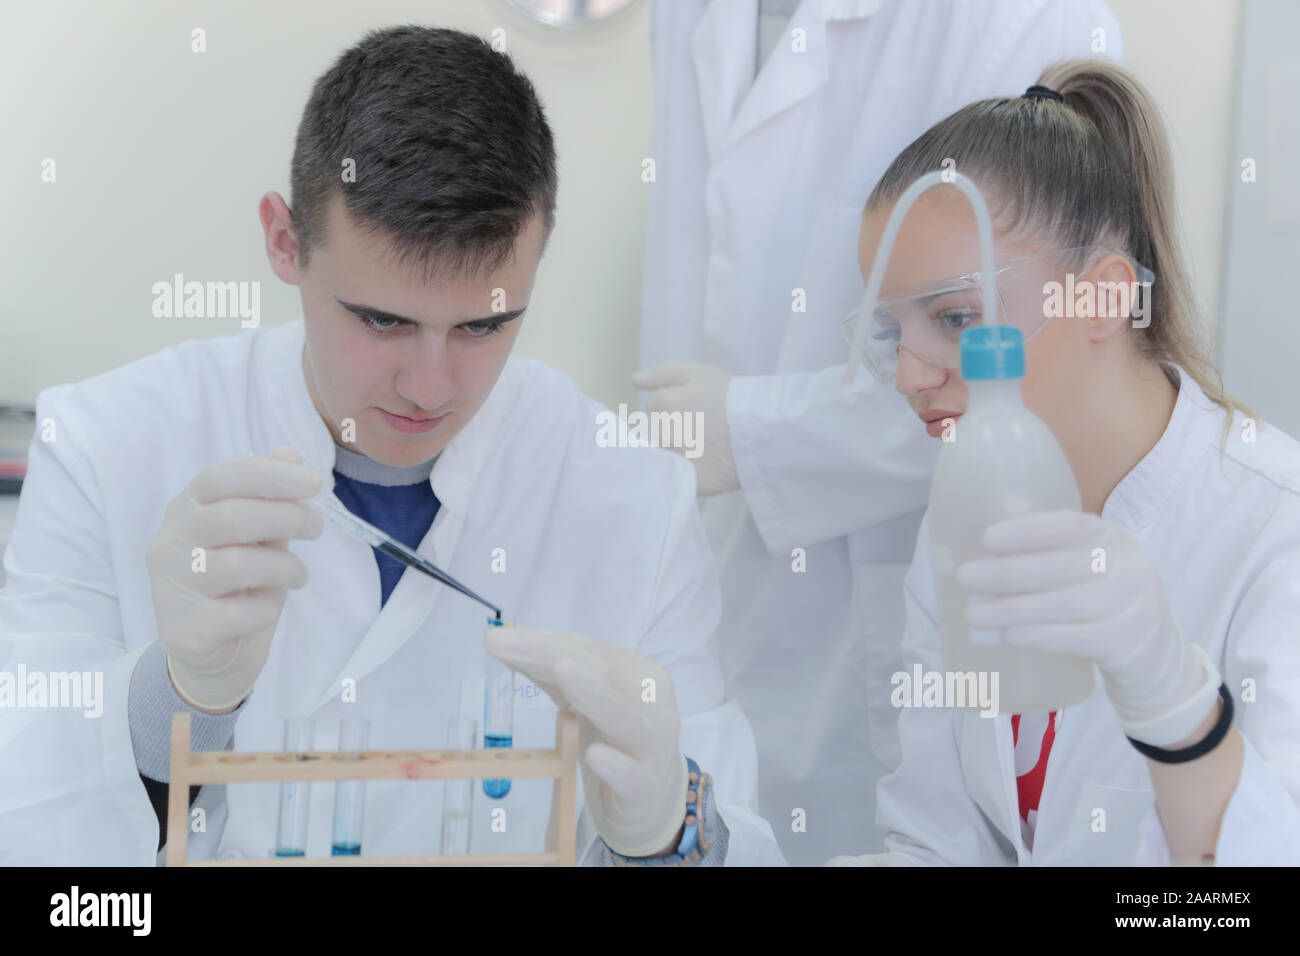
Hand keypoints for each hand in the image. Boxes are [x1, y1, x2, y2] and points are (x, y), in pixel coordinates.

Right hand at [146, 448, 322, 712]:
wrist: (212, 650)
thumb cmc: (236, 582)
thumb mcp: (256, 534)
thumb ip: (269, 497)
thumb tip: (290, 455)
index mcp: (186, 508)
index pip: (222, 477)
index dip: (271, 475)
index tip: (314, 482)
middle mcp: (171, 541)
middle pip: (232, 517)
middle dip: (287, 517)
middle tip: (317, 527)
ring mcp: (172, 585)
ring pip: (239, 564)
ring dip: (285, 566)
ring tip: (299, 575)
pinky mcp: (185, 627)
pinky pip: (241, 611)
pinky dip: (267, 607)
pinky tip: (269, 607)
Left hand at [484, 625, 687, 857]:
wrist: (654, 797)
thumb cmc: (613, 739)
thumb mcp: (583, 704)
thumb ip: (550, 676)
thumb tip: (500, 641)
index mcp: (635, 674)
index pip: (589, 651)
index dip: (545, 641)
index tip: (497, 638)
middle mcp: (649, 703)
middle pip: (602, 673)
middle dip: (553, 655)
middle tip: (506, 644)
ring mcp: (652, 747)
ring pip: (625, 718)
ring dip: (594, 693)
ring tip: (562, 669)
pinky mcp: (646, 788)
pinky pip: (633, 776)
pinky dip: (616, 766)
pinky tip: (596, 756)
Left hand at [632, 362, 736, 495]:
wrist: (765, 429)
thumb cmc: (732, 397)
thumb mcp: (698, 372)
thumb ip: (662, 374)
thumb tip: (634, 381)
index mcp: (664, 405)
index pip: (655, 406)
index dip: (674, 404)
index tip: (695, 407)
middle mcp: (664, 434)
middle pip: (657, 431)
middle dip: (673, 428)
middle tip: (701, 427)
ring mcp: (675, 460)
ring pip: (665, 454)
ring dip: (678, 450)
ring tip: (705, 446)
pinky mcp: (689, 482)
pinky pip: (679, 477)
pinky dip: (687, 473)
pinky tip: (705, 464)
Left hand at [957, 510, 1212, 744]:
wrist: (1153, 656)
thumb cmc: (1102, 602)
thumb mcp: (1085, 565)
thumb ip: (1049, 543)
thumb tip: (1002, 511)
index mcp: (1111, 537)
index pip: (1071, 526)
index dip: (1028, 531)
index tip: (987, 539)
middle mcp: (1128, 565)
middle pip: (1062, 567)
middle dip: (1007, 573)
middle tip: (966, 578)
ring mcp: (1134, 605)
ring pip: (1066, 604)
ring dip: (1013, 609)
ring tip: (974, 614)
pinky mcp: (1129, 642)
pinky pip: (1079, 637)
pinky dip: (1041, 635)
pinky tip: (1010, 635)